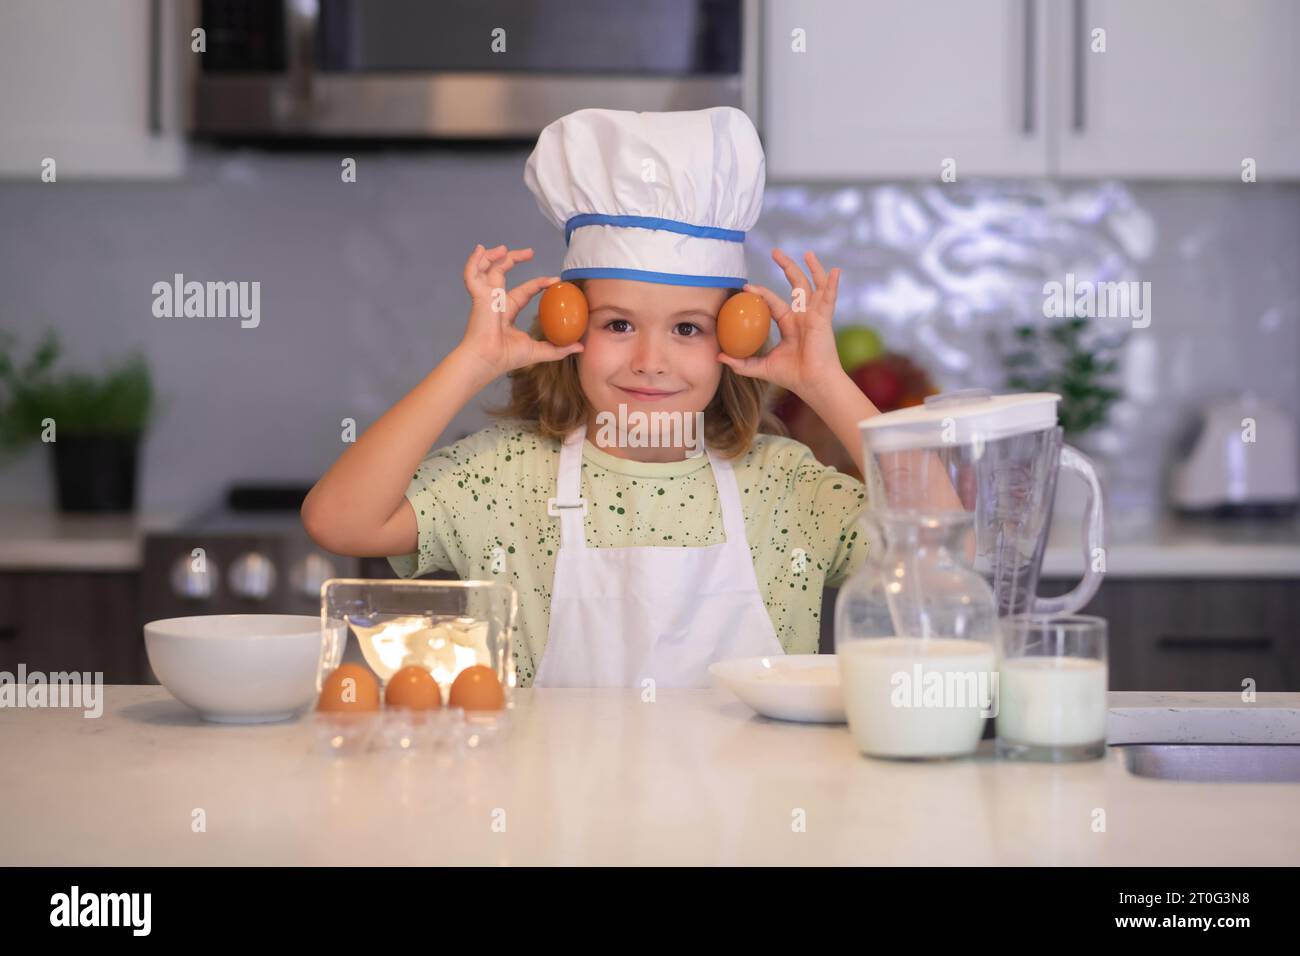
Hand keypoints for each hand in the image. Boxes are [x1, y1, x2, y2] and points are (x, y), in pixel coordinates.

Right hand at [456, 243, 582, 379]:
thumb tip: (580, 347)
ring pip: (487, 269)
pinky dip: (474, 261)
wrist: (489, 359)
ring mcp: (486, 298)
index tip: (554, 280)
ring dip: (494, 256)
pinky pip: (472, 275)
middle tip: (530, 252)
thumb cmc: (506, 357)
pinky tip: (480, 249)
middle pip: (502, 274)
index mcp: (507, 312)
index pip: (524, 292)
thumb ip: (558, 349)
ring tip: (505, 248)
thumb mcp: (539, 351)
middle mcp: (495, 302)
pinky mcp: (479, 296)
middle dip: (514, 259)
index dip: (538, 284)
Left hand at [717, 249, 843, 397]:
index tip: (746, 286)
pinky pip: (829, 298)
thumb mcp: (760, 367)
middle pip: (795, 285)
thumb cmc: (791, 376)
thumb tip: (718, 357)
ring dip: (812, 268)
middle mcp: (802, 316)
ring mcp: (814, 315)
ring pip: (813, 286)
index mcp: (789, 323)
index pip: (773, 302)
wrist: (811, 384)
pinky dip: (832, 284)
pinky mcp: (824, 318)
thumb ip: (740, 363)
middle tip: (775, 251)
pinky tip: (835, 270)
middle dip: (786, 267)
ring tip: (806, 252)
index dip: (760, 293)